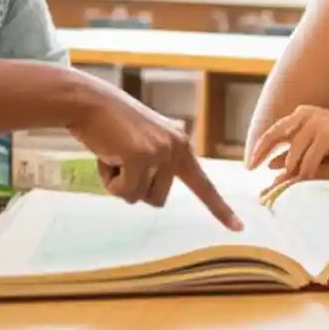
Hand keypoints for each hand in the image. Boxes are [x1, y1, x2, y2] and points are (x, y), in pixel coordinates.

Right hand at [66, 75, 241, 230]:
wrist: (89, 101)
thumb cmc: (111, 125)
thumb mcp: (145, 143)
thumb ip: (158, 165)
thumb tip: (154, 196)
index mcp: (181, 145)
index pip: (204, 185)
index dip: (220, 209)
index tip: (239, 228)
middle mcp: (177, 148)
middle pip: (158, 199)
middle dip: (135, 187)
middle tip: (122, 159)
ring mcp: (160, 153)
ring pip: (140, 197)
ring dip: (120, 183)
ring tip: (114, 154)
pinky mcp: (141, 157)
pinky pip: (124, 191)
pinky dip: (109, 181)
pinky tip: (106, 155)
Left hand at [247, 106, 328, 179]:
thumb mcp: (319, 137)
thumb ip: (297, 146)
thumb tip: (271, 164)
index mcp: (302, 113)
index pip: (275, 130)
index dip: (260, 147)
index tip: (250, 164)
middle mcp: (307, 115)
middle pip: (276, 135)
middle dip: (261, 154)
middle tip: (250, 169)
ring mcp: (317, 124)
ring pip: (294, 152)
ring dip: (287, 170)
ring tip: (278, 185)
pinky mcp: (328, 136)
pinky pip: (310, 160)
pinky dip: (304, 173)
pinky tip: (300, 184)